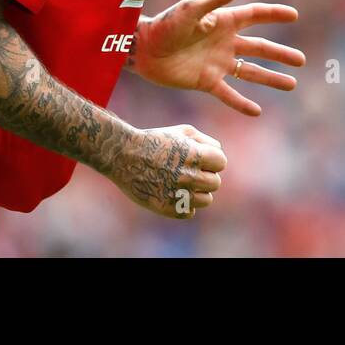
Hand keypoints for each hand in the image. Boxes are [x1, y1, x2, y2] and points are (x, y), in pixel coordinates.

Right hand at [109, 124, 226, 219]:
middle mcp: (189, 176)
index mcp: (195, 155)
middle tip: (188, 171)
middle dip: (205, 176)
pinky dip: (184, 205)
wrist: (124, 155)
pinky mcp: (168, 208)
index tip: (199, 158)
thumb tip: (219, 152)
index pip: (221, 163)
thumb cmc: (155, 140)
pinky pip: (190, 212)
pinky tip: (171, 192)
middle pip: (215, 183)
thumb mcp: (182, 132)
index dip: (212, 160)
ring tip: (180, 182)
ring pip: (206, 200)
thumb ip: (205, 141)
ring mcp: (179, 194)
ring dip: (197, 192)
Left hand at [133, 0, 304, 115]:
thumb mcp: (191, 8)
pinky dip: (242, 103)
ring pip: (251, 72)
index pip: (255, 16)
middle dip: (281, 54)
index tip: (295, 15)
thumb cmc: (165, 24)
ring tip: (291, 84)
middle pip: (260, 48)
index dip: (275, 15)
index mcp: (224, 21)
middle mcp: (225, 43)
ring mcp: (218, 63)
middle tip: (301, 61)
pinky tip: (257, 111)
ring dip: (271, 79)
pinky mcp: (207, 82)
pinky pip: (229, 94)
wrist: (143, 50)